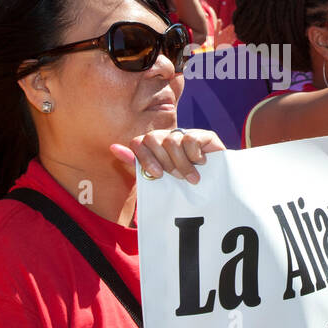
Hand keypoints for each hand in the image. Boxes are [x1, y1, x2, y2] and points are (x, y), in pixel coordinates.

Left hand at [110, 128, 224, 184]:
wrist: (214, 193)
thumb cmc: (181, 188)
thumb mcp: (156, 180)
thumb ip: (135, 165)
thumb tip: (113, 147)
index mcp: (154, 146)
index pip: (138, 142)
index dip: (145, 158)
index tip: (157, 175)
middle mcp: (168, 137)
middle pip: (153, 139)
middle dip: (164, 162)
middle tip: (176, 177)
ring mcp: (186, 134)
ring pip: (172, 141)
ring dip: (181, 164)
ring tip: (190, 177)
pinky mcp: (205, 135)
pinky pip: (190, 139)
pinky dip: (194, 156)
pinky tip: (201, 164)